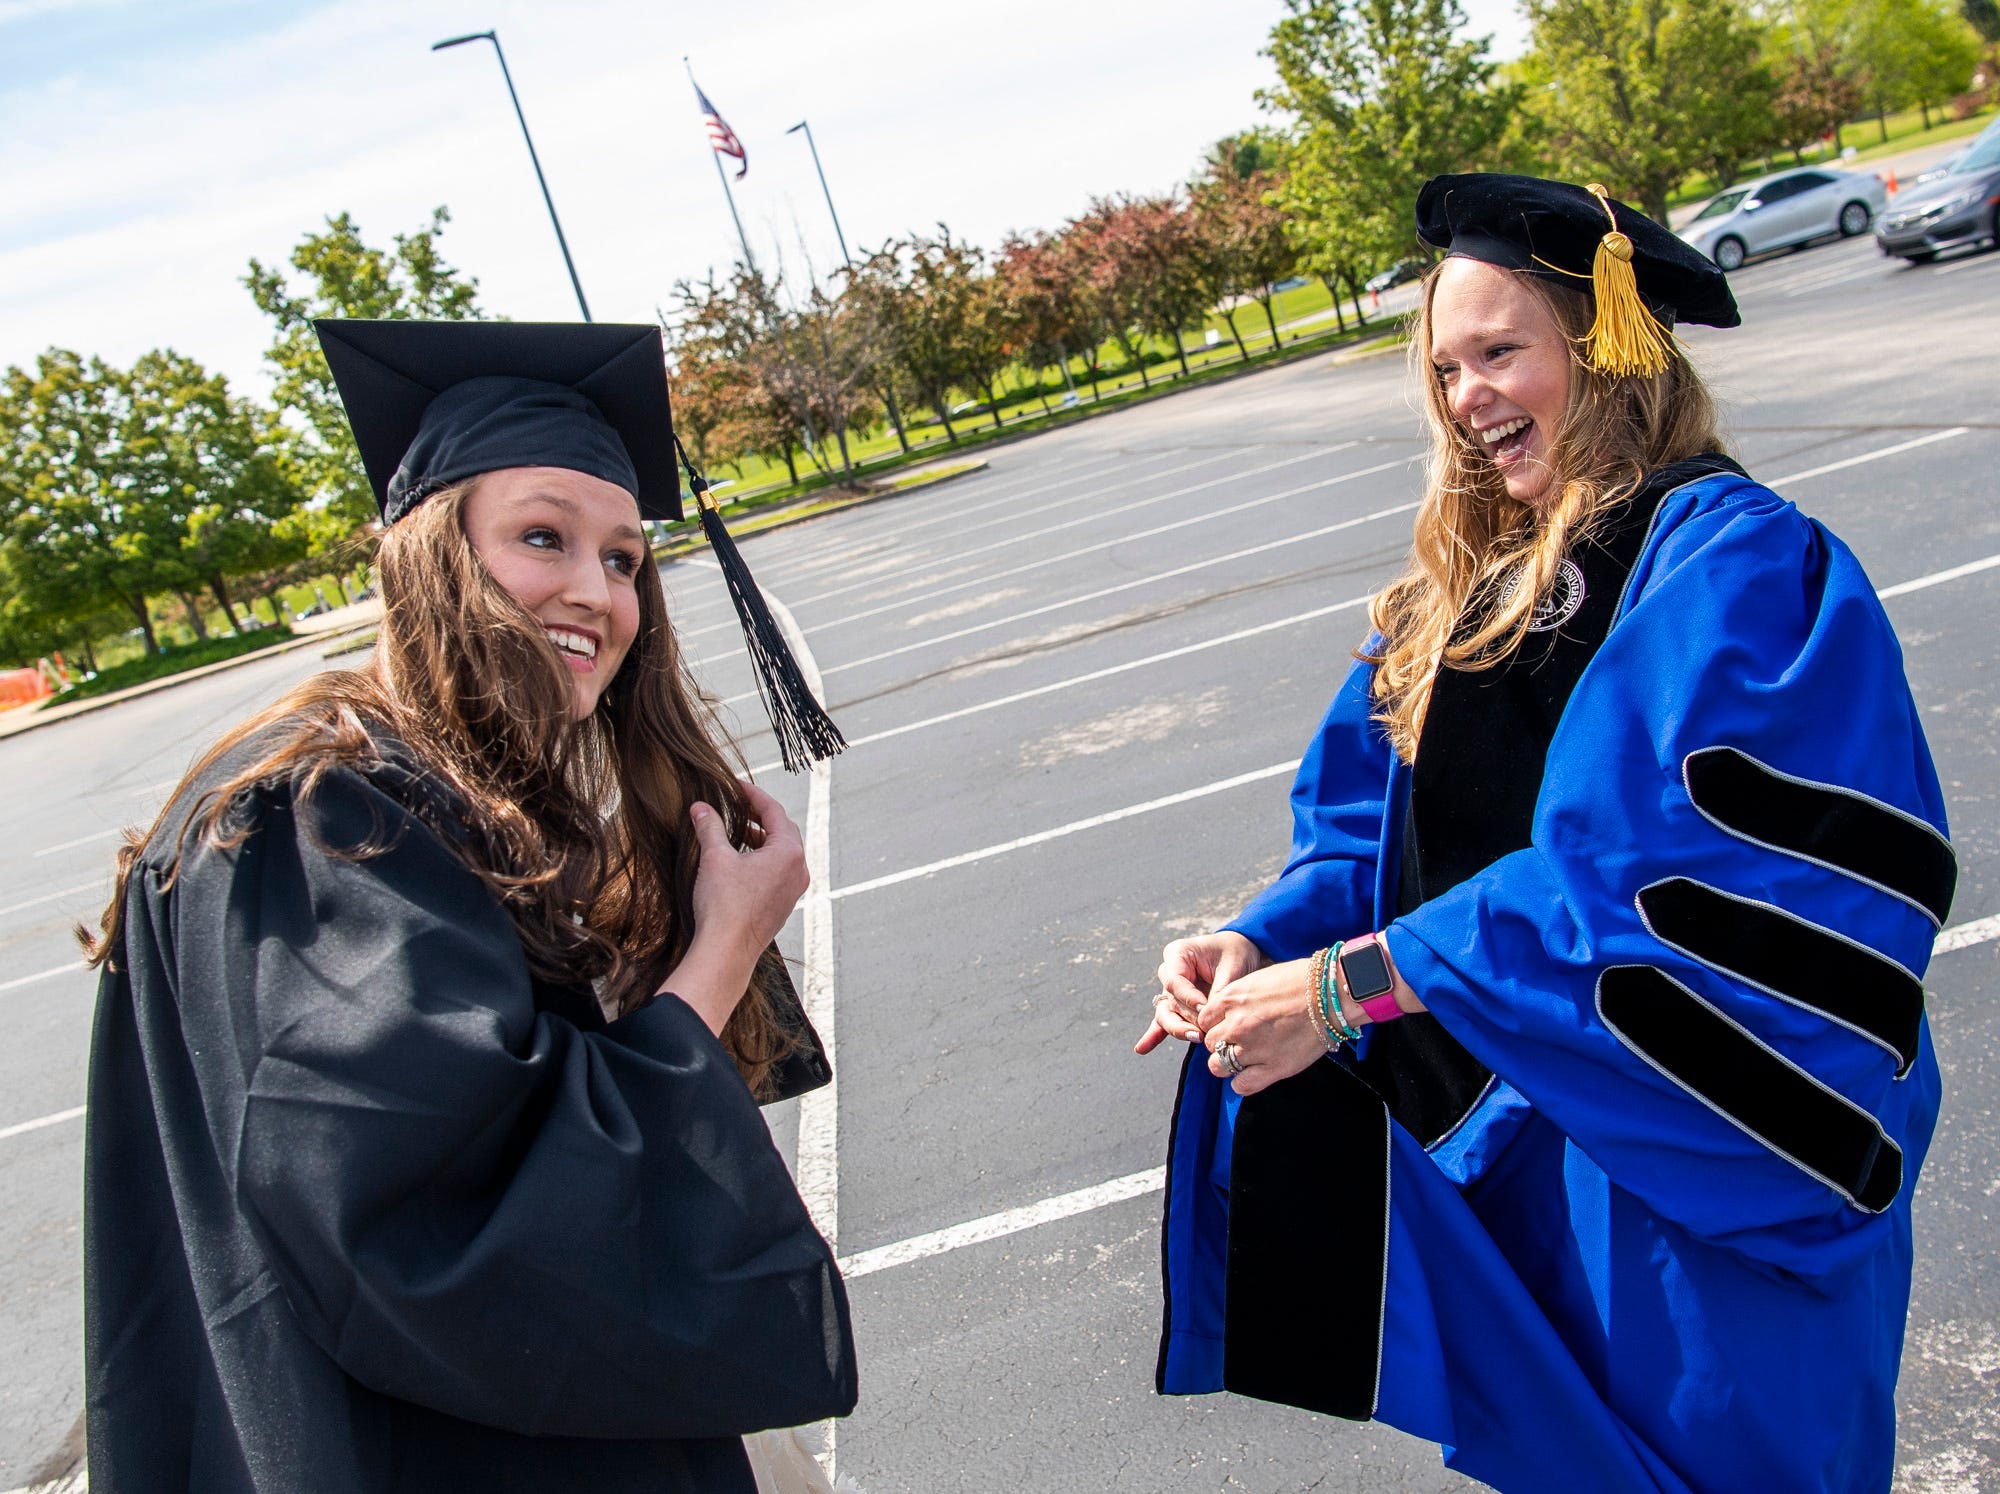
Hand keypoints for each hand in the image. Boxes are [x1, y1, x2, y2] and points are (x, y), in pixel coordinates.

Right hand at [664, 782, 808, 1035]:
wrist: (726, 952)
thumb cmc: (724, 906)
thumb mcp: (714, 857)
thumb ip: (709, 827)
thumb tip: (700, 807)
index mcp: (788, 853)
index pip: (774, 811)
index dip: (753, 795)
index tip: (736, 786)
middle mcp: (798, 870)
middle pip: (782, 831)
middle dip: (759, 816)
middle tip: (738, 806)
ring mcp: (793, 890)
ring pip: (780, 854)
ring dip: (759, 840)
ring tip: (735, 833)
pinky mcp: (783, 906)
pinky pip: (777, 873)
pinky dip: (761, 860)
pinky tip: (739, 862)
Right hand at [1136, 931, 1266, 1055]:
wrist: (1240, 953)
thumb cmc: (1235, 954)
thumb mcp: (1232, 968)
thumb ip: (1218, 992)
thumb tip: (1207, 1017)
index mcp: (1178, 954)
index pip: (1175, 981)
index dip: (1188, 998)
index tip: (1205, 1008)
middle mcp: (1170, 972)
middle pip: (1169, 1000)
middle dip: (1187, 1018)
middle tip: (1204, 1031)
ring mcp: (1171, 990)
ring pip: (1166, 1014)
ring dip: (1178, 1029)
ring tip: (1195, 1038)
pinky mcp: (1177, 1005)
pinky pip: (1163, 1021)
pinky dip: (1154, 1036)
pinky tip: (1142, 1048)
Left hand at [1196, 957, 1325, 1095]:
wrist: (1329, 994)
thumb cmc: (1299, 981)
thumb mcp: (1258, 980)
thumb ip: (1238, 998)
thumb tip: (1229, 1012)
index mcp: (1230, 999)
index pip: (1204, 1020)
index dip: (1216, 1025)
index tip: (1226, 1026)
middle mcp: (1235, 1025)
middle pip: (1211, 1044)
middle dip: (1221, 1044)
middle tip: (1239, 1042)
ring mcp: (1252, 1048)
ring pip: (1218, 1067)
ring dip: (1227, 1064)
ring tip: (1243, 1060)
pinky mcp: (1273, 1067)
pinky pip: (1242, 1085)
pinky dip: (1243, 1083)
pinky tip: (1253, 1073)